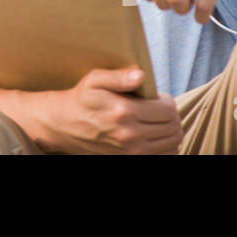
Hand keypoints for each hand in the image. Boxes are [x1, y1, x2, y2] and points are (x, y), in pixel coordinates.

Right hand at [36, 67, 182, 153]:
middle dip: (171, 116)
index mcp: (124, 111)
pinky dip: (166, 146)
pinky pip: (164, 156)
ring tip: (158, 121)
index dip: (166, 101)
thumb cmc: (81, 99)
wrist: (63, 126)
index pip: (168, 109)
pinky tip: (155, 136)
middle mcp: (130, 135)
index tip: (156, 97)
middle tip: (159, 108)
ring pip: (172, 143)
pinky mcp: (130, 160)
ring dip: (171, 131)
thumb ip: (118, 77)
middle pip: (173, 127)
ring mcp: (131, 152)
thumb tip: (141, 76)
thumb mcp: (94, 80)